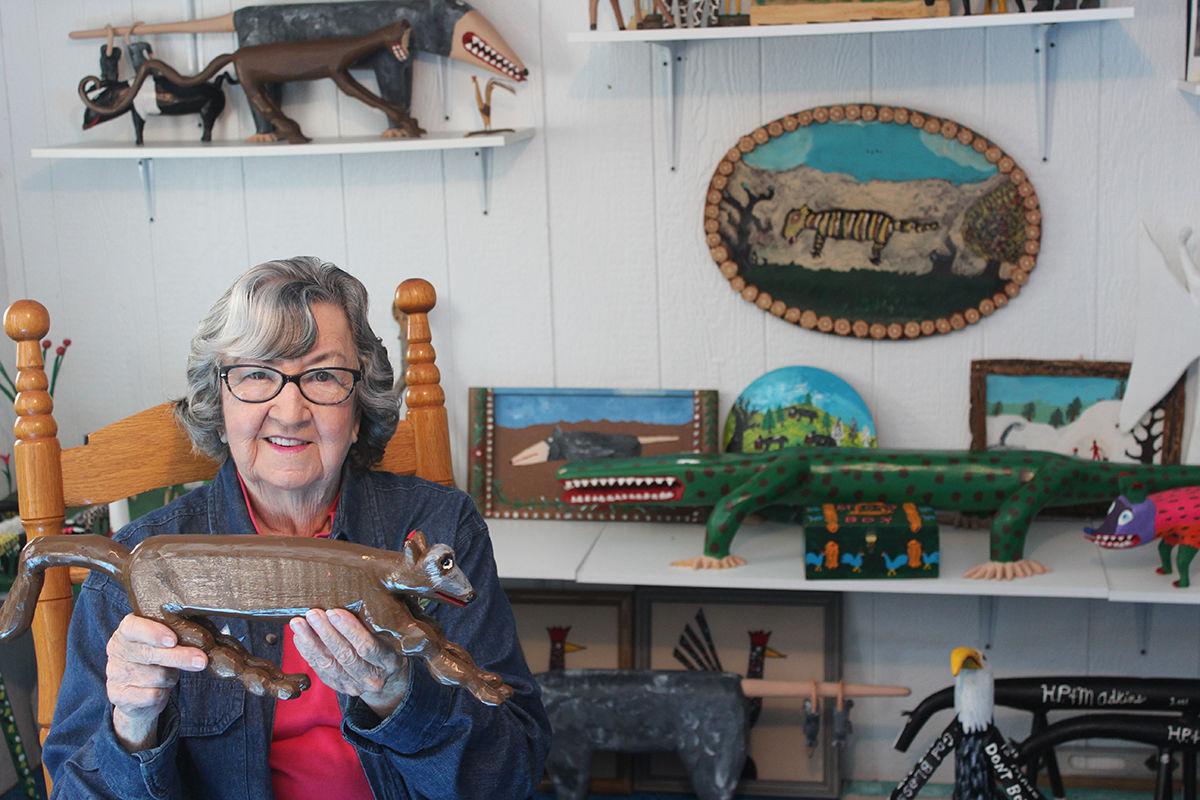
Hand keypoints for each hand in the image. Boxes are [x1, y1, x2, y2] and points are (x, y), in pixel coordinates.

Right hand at [106, 614, 207, 751]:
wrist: (138, 694)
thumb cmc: (157, 659)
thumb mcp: (165, 643)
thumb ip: (177, 636)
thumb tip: (205, 638)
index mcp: (126, 630)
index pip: (134, 627)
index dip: (154, 633)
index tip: (174, 640)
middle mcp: (117, 649)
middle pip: (150, 653)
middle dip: (179, 657)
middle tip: (201, 660)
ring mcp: (115, 673)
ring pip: (156, 676)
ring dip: (171, 677)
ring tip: (169, 674)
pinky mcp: (118, 695)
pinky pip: (150, 695)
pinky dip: (162, 694)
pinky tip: (160, 690)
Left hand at [291, 609, 410, 718]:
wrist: (389, 679)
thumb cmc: (391, 647)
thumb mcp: (395, 636)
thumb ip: (381, 622)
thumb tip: (362, 593)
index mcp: (389, 662)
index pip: (368, 647)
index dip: (349, 630)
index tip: (334, 611)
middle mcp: (372, 678)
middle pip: (345, 655)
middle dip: (326, 633)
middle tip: (313, 613)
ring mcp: (354, 685)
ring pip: (329, 664)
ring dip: (311, 642)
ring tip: (298, 623)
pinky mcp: (339, 687)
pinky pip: (320, 670)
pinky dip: (308, 653)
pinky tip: (299, 637)